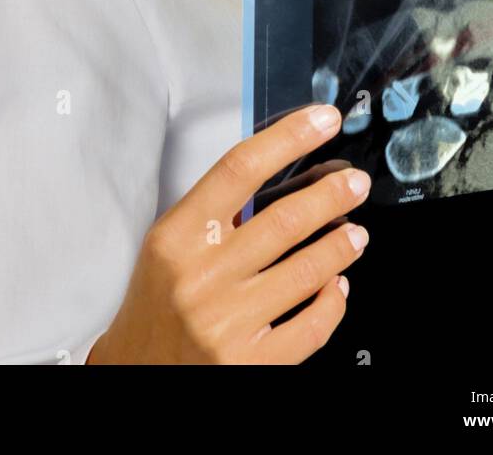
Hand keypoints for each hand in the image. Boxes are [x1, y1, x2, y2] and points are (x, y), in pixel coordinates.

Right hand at [86, 103, 368, 363]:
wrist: (136, 371)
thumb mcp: (169, 244)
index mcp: (178, 236)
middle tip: (356, 183)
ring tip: (355, 233)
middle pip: (285, 220)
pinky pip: (310, 328)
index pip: (241, 168)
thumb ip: (215, 211)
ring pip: (307, 273)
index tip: (323, 121)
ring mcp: (226, 324)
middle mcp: (202, 277)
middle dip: (332, 195)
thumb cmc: (158, 301)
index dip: (289, 138)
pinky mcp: (248, 364)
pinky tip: (337, 287)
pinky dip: (332, 303)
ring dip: (341, 247)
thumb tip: (282, 172)